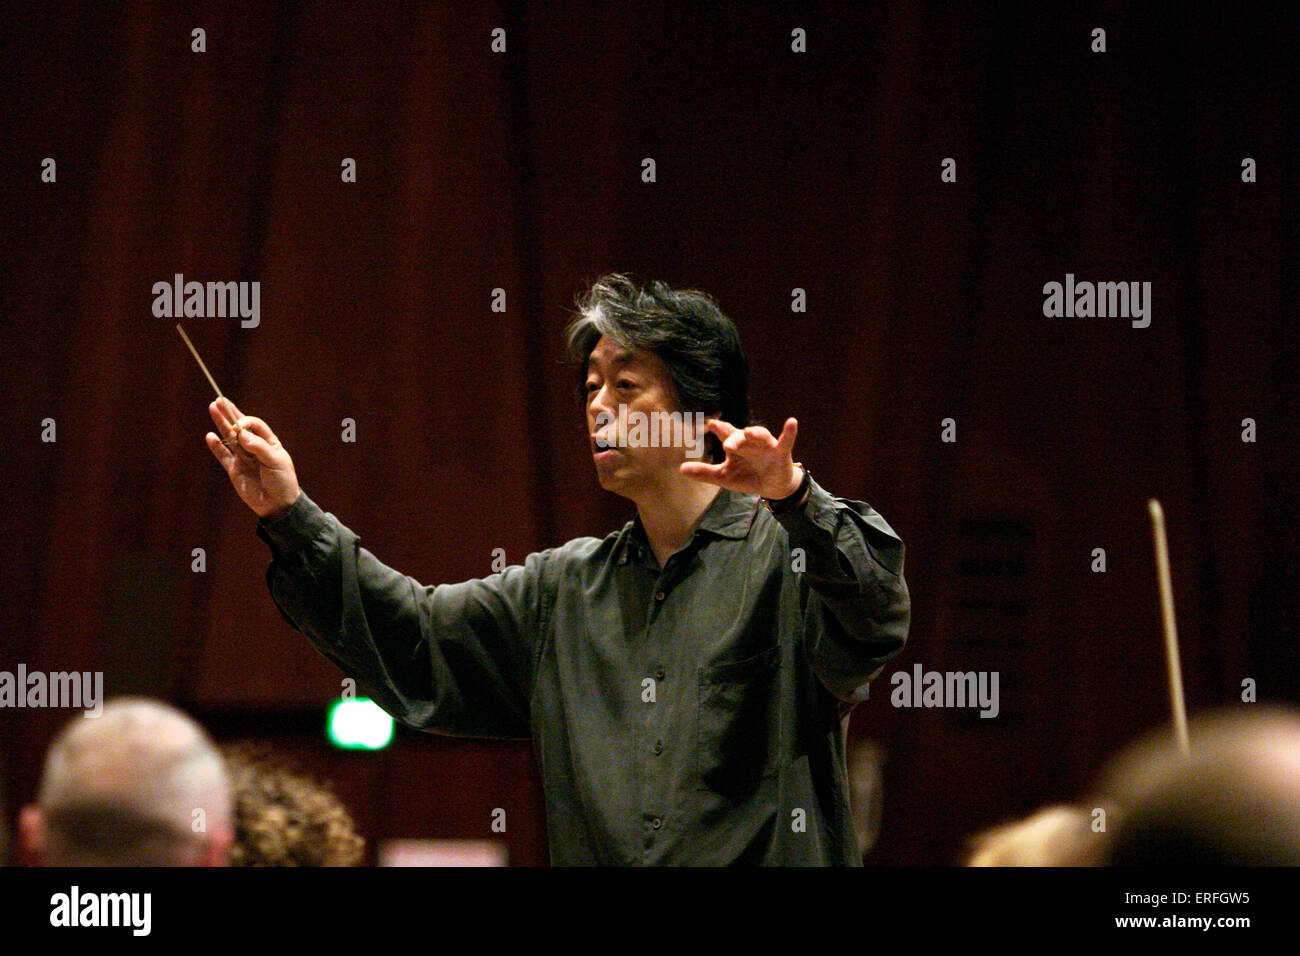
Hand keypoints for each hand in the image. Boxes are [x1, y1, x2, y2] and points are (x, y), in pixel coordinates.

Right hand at [205, 398, 300, 519]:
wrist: (278, 505)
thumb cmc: (282, 481)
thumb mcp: (275, 462)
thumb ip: (258, 447)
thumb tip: (240, 434)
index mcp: (269, 442)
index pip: (255, 425)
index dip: (245, 422)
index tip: (238, 427)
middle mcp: (254, 447)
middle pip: (240, 427)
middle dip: (230, 413)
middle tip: (218, 400)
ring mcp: (243, 458)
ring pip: (229, 438)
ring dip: (221, 424)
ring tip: (213, 408)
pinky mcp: (234, 470)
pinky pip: (223, 455)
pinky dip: (216, 446)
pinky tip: (209, 436)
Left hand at [680, 417, 801, 498]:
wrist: (772, 487)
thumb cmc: (747, 477)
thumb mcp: (724, 477)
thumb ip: (704, 473)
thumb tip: (681, 468)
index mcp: (735, 445)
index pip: (726, 434)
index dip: (719, 428)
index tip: (711, 423)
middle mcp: (750, 442)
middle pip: (741, 436)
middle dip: (735, 438)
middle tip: (727, 445)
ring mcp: (766, 446)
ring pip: (761, 436)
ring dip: (756, 434)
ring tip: (751, 432)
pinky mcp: (781, 452)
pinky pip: (786, 440)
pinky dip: (789, 432)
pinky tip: (792, 422)